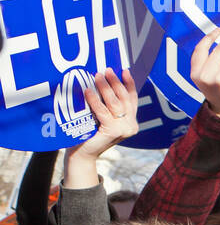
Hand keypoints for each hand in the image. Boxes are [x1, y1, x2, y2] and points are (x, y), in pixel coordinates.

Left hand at [63, 69, 138, 189]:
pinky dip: (94, 100)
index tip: (124, 70)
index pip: (132, 99)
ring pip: (115, 103)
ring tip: (97, 76)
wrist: (82, 154)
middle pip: (124, 99)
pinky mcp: (113, 132)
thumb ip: (108, 107)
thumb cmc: (89, 134)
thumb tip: (103, 81)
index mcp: (131, 122)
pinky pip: (103, 111)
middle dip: (115, 82)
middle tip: (107, 70)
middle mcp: (131, 125)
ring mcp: (124, 129)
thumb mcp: (103, 118)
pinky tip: (87, 91)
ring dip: (105, 87)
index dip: (129, 84)